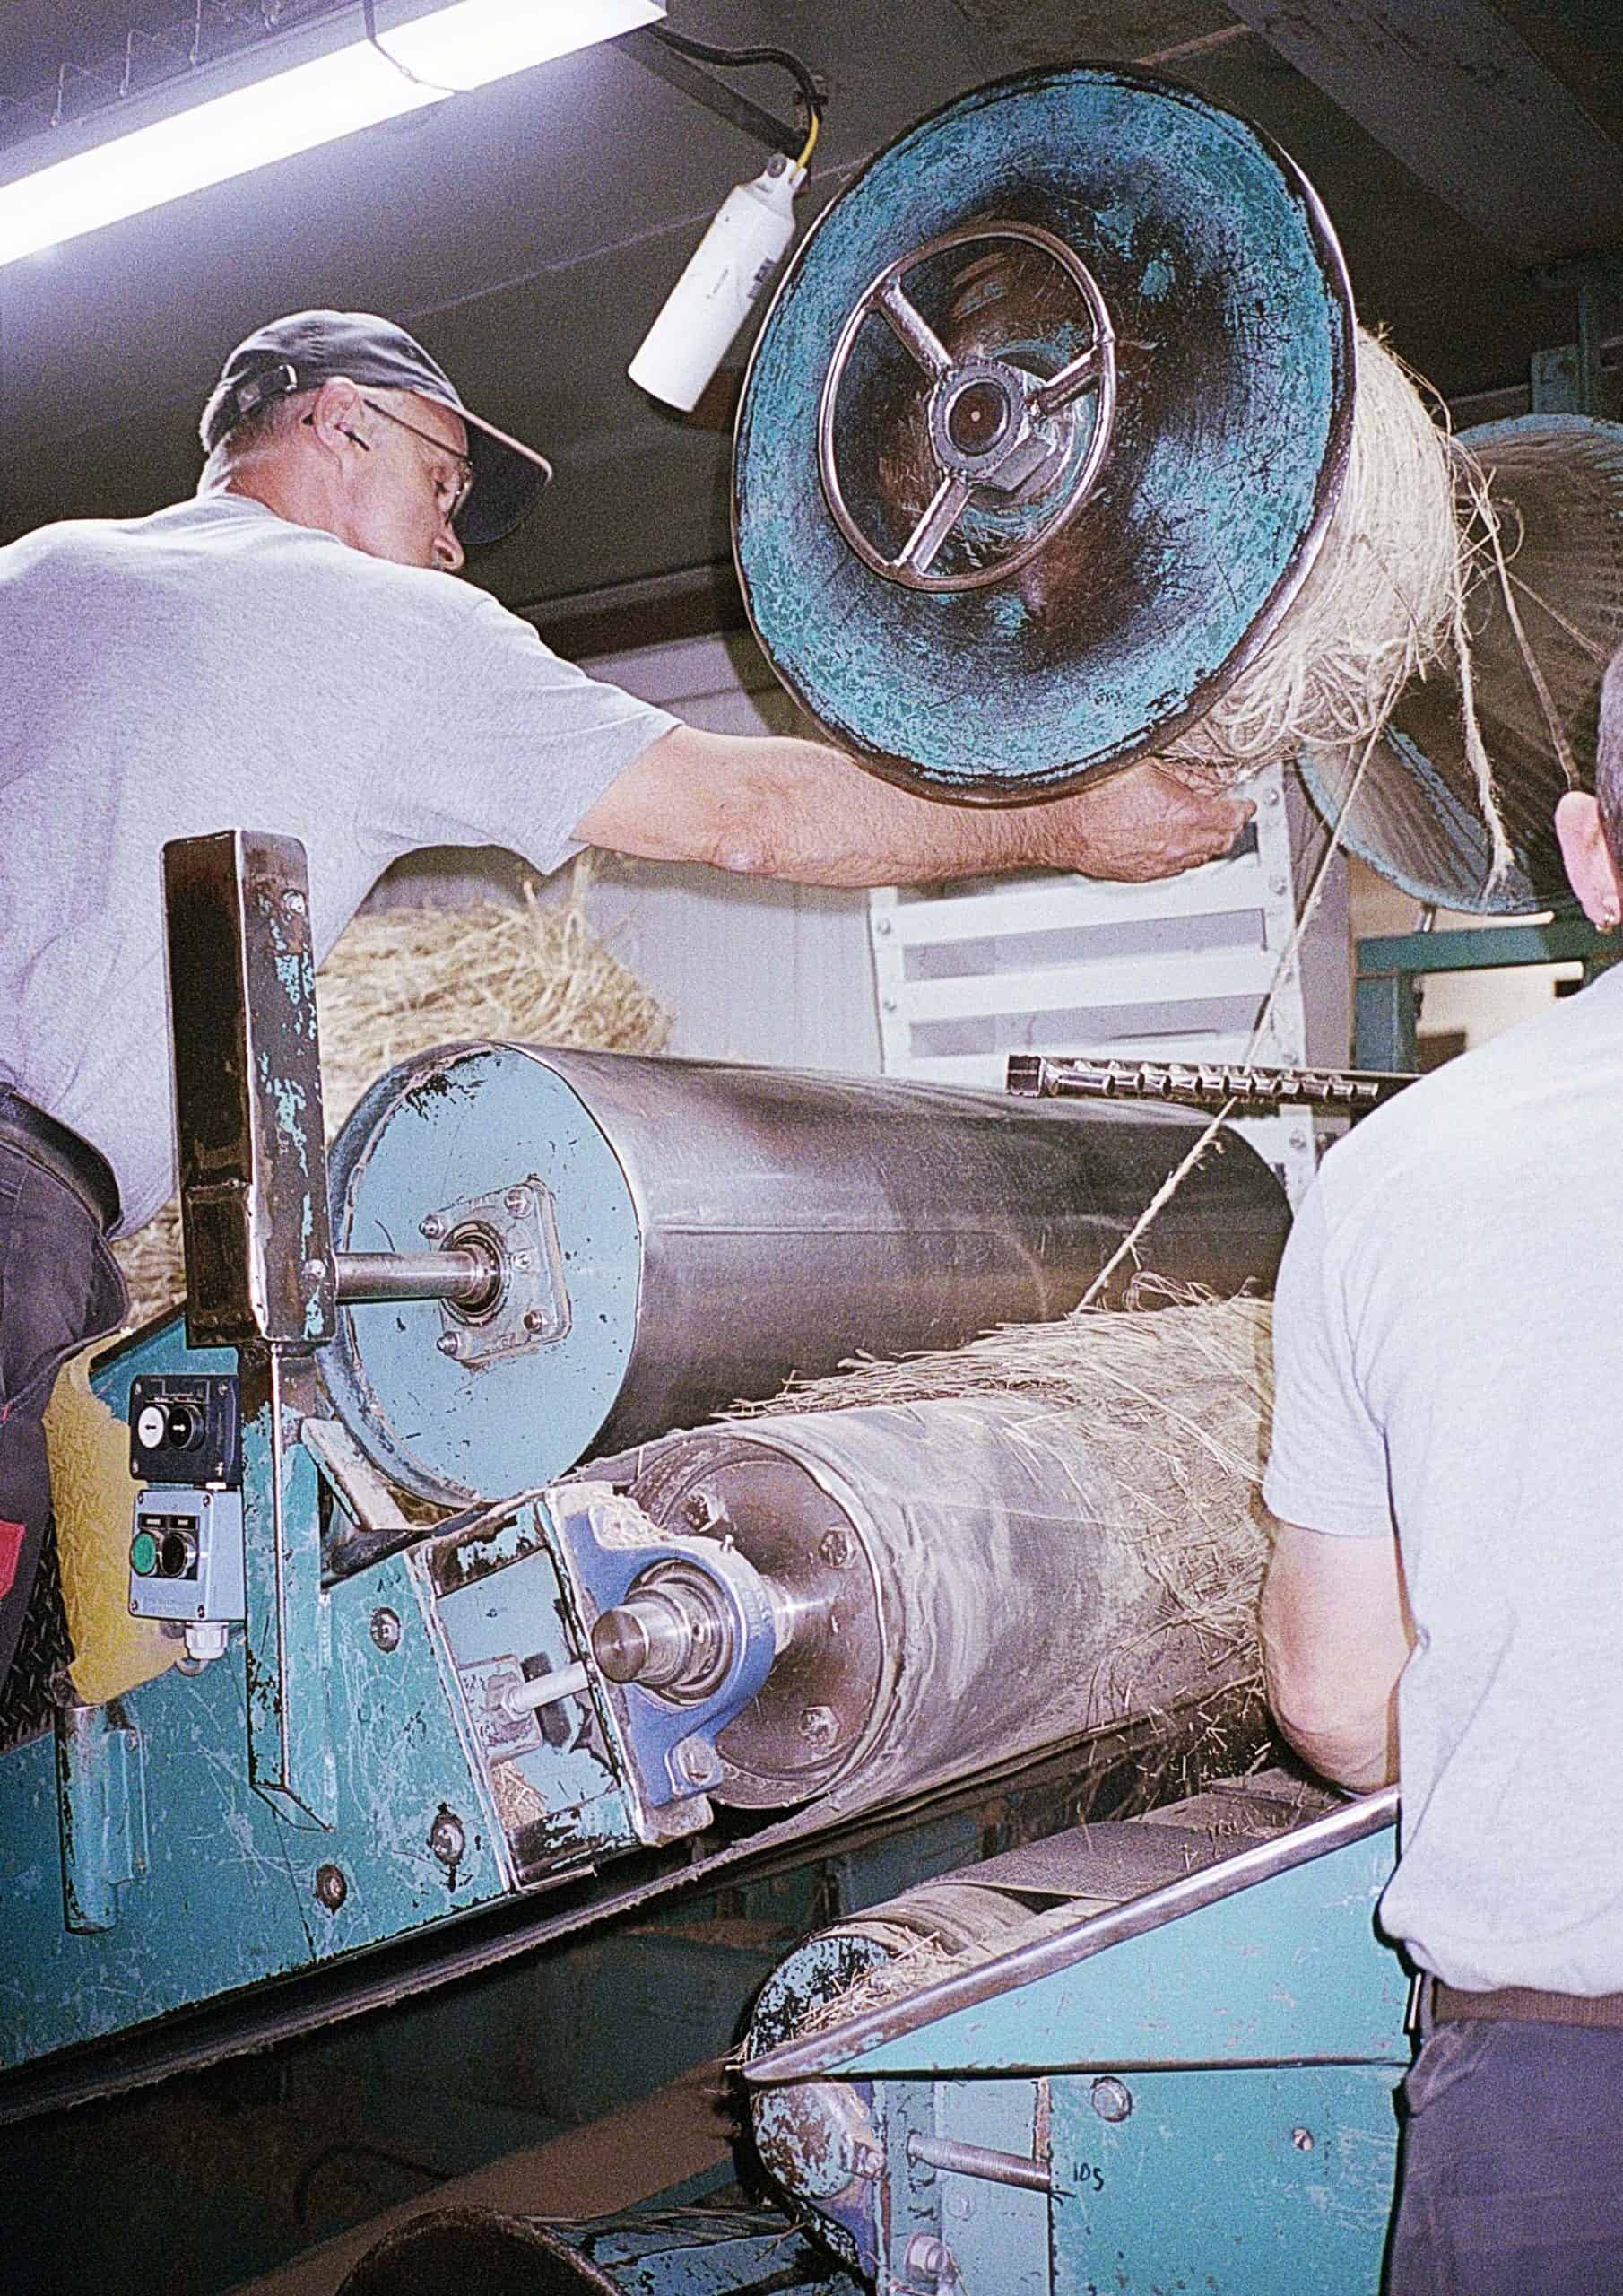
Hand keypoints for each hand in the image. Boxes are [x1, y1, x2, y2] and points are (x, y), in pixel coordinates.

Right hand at [1039, 761, 1254, 882]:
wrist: (1055, 819)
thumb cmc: (1089, 789)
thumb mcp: (1145, 761)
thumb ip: (1186, 768)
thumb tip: (1209, 769)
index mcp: (1185, 814)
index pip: (1233, 815)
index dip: (1241, 805)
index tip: (1243, 800)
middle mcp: (1176, 845)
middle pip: (1220, 840)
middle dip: (1225, 824)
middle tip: (1225, 809)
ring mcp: (1158, 863)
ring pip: (1197, 856)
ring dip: (1202, 840)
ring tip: (1195, 821)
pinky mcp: (1139, 873)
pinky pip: (1172, 865)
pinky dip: (1178, 852)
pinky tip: (1166, 836)